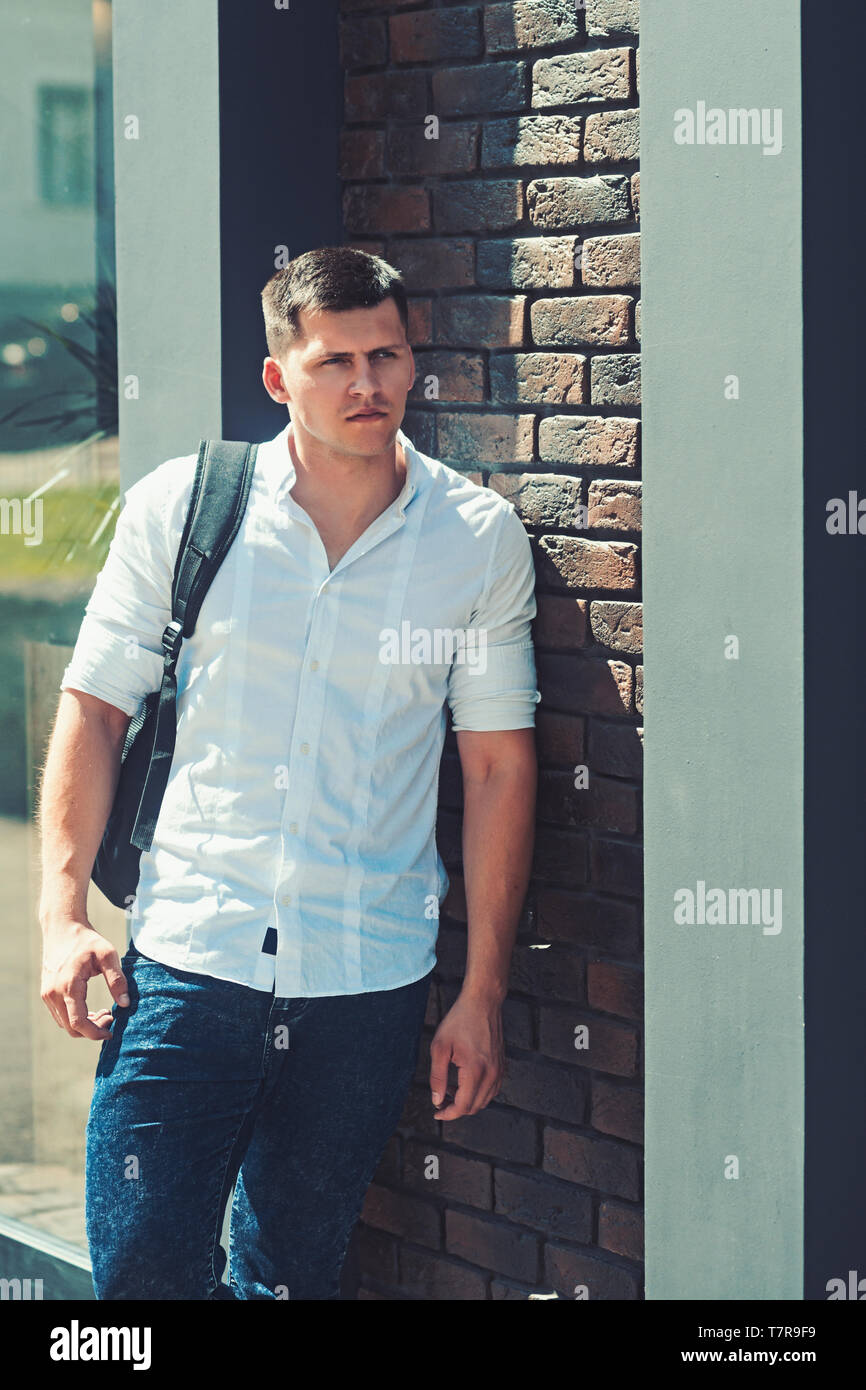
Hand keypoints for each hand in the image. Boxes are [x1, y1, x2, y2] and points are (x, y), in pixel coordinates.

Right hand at [40, 918, 128, 1040]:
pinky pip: (60, 1015)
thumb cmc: (87, 940)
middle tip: (111, 1017)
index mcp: (69, 985)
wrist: (62, 928)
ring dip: (84, 1025)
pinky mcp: (46, 993)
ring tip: (104, 1013)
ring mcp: (47, 994)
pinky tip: (90, 1010)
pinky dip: (75, 1018)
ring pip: (65, 1023)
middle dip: (92, 1030)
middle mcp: (53, 993)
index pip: (79, 1022)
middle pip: (71, 1028)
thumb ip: (117, 979)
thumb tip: (125, 1003)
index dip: (96, 1033)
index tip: (111, 1031)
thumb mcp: (107, 955)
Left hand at [428, 989, 504, 1120]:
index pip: (463, 1106)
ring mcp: (499, 1070)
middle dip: (456, 1109)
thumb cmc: (460, 1020)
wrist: (482, 1002)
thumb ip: (437, 1077)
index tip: (436, 1111)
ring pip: (485, 1100)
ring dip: (467, 1101)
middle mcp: (492, 1073)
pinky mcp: (502, 1065)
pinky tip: (465, 1081)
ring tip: (450, 1088)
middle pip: (475, 1107)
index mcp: (475, 1071)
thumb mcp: (440, 1047)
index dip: (448, 1114)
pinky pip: (492, 1089)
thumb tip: (437, 1100)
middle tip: (440, 1099)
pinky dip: (479, 1092)